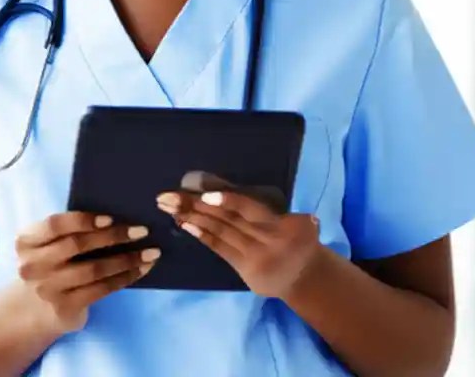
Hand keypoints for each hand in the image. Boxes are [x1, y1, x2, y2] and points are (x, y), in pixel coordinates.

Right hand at [13, 212, 161, 333]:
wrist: (34, 309)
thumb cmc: (52, 264)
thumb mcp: (49, 245)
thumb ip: (70, 230)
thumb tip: (120, 212)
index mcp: (26, 241)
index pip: (54, 224)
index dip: (83, 220)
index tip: (111, 217)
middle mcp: (32, 265)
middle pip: (77, 245)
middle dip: (113, 236)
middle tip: (142, 230)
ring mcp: (48, 289)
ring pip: (94, 269)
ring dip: (127, 259)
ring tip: (151, 252)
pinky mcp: (65, 308)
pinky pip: (102, 289)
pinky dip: (125, 277)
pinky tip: (142, 269)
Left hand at [156, 190, 324, 299]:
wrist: (306, 279)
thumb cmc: (302, 243)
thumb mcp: (304, 224)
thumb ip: (285, 214)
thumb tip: (262, 201)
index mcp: (280, 225)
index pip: (250, 210)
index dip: (227, 202)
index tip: (204, 195)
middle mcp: (265, 240)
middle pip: (227, 219)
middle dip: (195, 205)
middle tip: (168, 196)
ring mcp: (252, 257)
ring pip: (220, 232)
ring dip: (192, 218)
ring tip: (170, 208)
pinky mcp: (243, 268)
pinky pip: (220, 249)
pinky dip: (202, 236)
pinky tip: (185, 225)